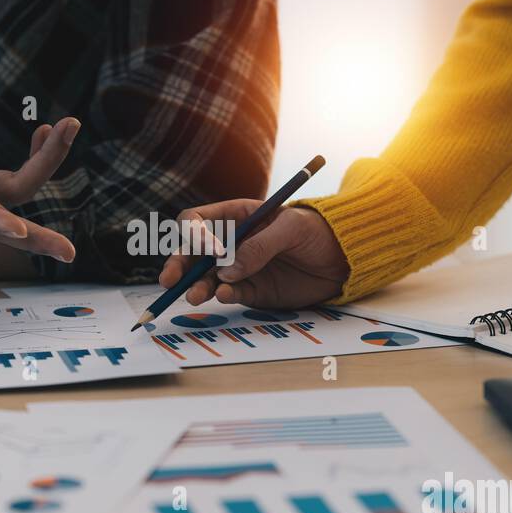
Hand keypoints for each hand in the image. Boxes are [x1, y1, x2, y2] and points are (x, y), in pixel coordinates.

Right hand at [159, 201, 349, 308]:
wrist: (341, 259)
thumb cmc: (317, 231)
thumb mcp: (291, 229)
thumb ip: (260, 246)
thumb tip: (227, 270)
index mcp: (236, 216)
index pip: (199, 221)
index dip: (194, 234)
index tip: (206, 250)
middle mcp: (231, 242)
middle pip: (192, 252)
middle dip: (179, 264)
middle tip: (170, 280)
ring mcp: (239, 268)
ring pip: (205, 276)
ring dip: (196, 285)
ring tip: (194, 296)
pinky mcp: (251, 290)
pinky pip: (228, 293)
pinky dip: (222, 295)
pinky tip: (225, 295)